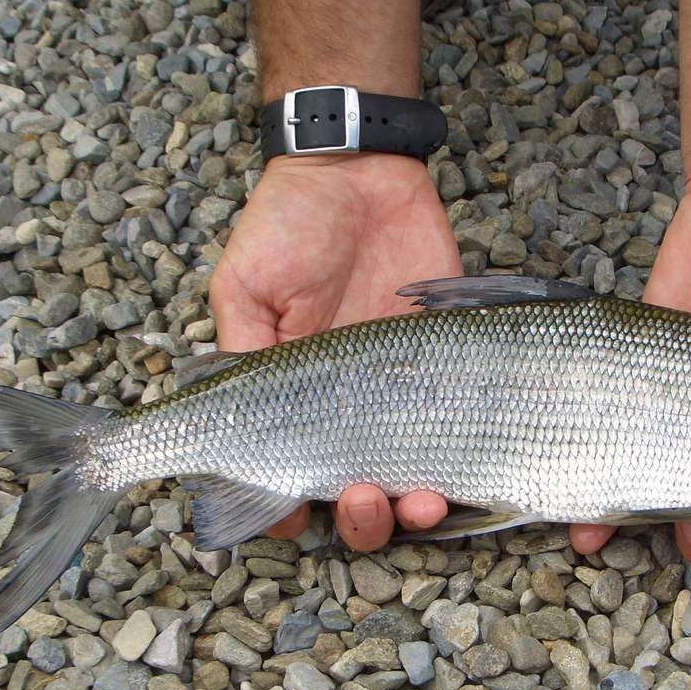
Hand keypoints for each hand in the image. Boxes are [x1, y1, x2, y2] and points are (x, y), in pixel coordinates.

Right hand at [210, 153, 461, 549]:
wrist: (362, 170)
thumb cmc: (291, 225)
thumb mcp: (245, 289)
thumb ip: (242, 358)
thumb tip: (226, 441)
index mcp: (297, 399)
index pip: (291, 475)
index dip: (288, 509)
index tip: (293, 517)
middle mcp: (352, 408)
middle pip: (357, 495)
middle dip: (360, 519)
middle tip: (361, 499)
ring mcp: (406, 393)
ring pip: (413, 480)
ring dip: (412, 510)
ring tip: (420, 502)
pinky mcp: (455, 367)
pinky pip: (464, 432)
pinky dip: (464, 470)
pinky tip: (458, 479)